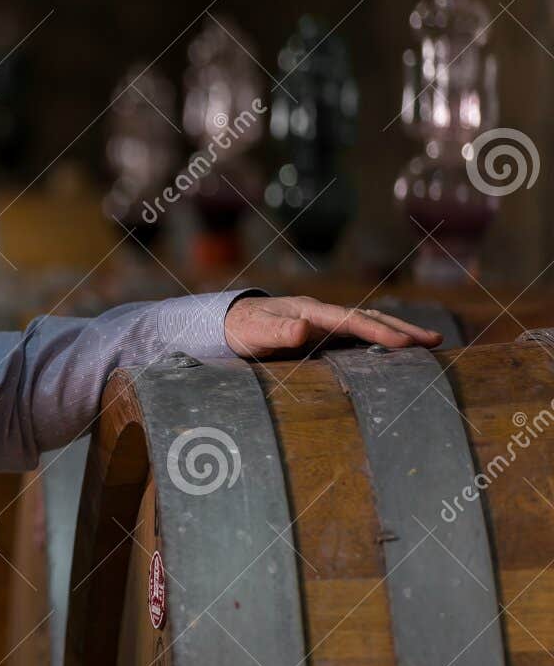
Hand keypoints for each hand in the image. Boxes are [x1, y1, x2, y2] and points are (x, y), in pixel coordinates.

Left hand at [223, 294, 443, 358]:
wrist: (231, 323)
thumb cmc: (242, 327)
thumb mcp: (255, 331)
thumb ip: (277, 330)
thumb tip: (303, 328)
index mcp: (311, 310)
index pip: (351, 320)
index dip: (378, 332)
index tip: (404, 344)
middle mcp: (324, 315)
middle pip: (369, 319)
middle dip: (402, 330)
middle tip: (435, 341)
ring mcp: (326, 325)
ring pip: (369, 327)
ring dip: (398, 335)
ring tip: (430, 345)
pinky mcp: (325, 337)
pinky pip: (359, 339)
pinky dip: (381, 343)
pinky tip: (399, 355)